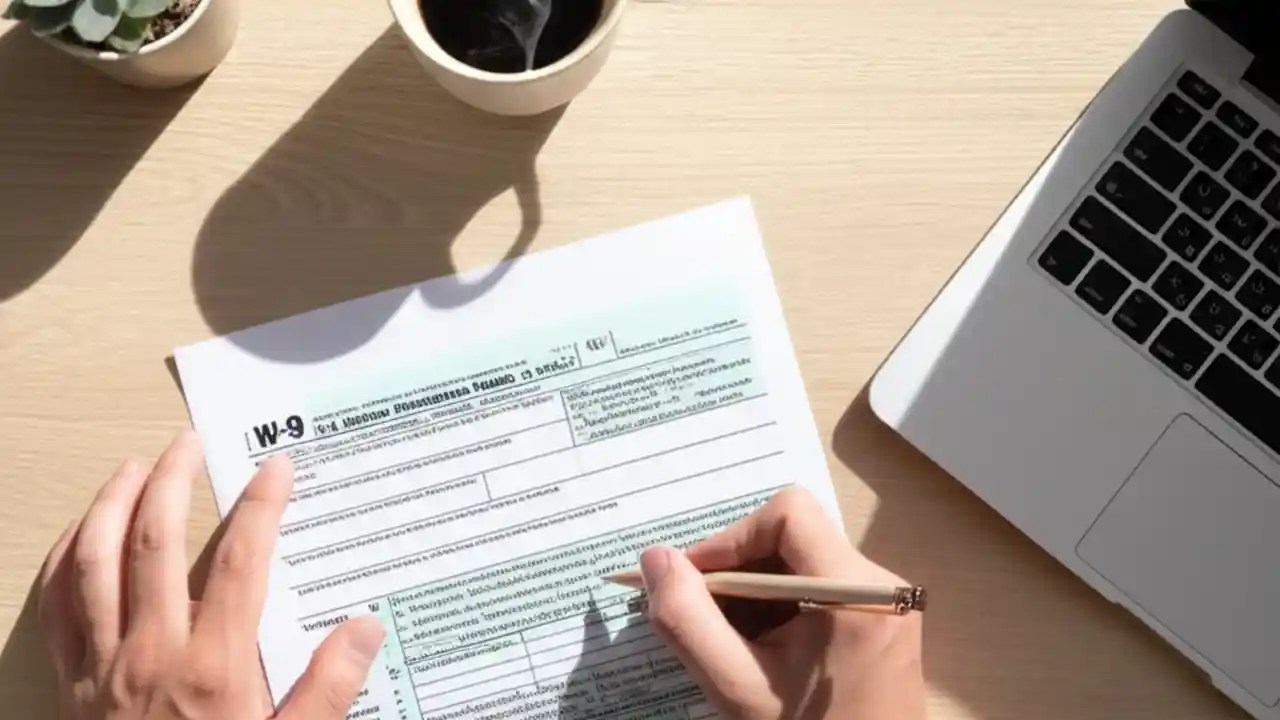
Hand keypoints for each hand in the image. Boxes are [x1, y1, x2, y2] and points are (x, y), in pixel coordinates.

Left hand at [37, 431, 384, 719]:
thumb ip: (328, 691)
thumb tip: (364, 628)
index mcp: (212, 668)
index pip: (240, 562)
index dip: (260, 506)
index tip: (277, 469)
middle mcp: (150, 654)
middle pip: (155, 542)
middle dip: (173, 480)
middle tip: (190, 443)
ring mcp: (101, 665)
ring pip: (94, 561)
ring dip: (112, 504)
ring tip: (134, 466)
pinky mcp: (70, 682)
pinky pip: (56, 604)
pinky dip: (65, 557)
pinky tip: (83, 533)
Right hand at [640, 487, 925, 719]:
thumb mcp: (737, 688)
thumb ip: (689, 621)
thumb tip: (655, 559)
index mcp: (857, 591)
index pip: (788, 514)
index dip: (730, 538)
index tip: (690, 579)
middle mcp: (882, 584)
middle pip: (795, 534)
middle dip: (736, 567)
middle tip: (698, 610)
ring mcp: (886, 602)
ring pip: (803, 560)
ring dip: (753, 589)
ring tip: (724, 635)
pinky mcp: (881, 621)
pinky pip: (820, 586)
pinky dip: (778, 605)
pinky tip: (756, 646)